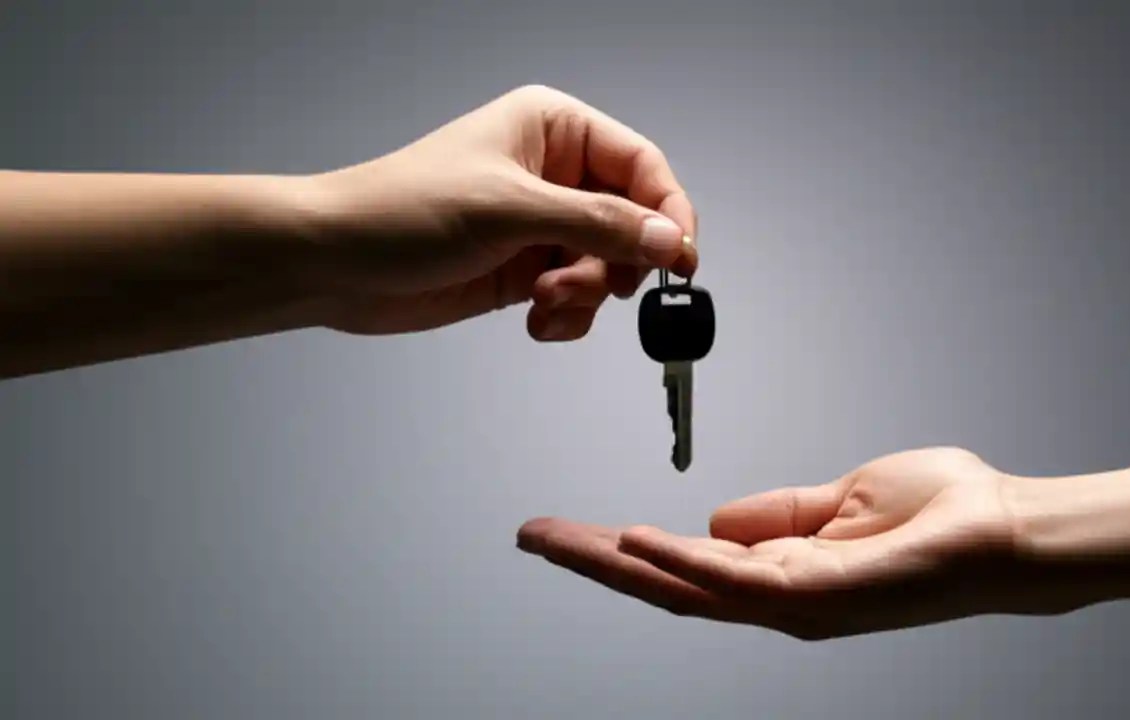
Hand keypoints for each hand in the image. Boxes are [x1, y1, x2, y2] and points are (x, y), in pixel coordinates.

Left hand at [298, 84, 698, 339]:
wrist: (334, 264)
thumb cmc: (403, 210)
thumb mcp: (511, 210)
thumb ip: (599, 225)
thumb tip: (671, 240)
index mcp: (553, 129)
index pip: (642, 166)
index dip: (669, 212)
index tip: (682, 262)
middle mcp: (553, 174)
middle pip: (632, 222)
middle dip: (616, 265)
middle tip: (587, 286)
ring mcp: (539, 225)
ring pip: (607, 267)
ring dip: (586, 295)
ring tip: (543, 301)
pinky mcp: (524, 270)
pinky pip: (577, 297)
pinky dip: (566, 316)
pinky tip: (533, 320)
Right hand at [517, 447, 1041, 639]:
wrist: (1009, 531)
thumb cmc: (940, 514)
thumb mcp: (839, 497)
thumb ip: (776, 512)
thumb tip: (714, 519)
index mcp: (779, 570)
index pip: (681, 560)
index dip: (618, 545)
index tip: (567, 524)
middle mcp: (777, 596)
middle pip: (665, 581)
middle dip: (592, 559)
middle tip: (530, 535)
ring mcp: (795, 602)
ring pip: (684, 586)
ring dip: (614, 560)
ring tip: (555, 536)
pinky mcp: (821, 594)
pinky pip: (737, 579)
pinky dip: (683, 560)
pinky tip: (638, 539)